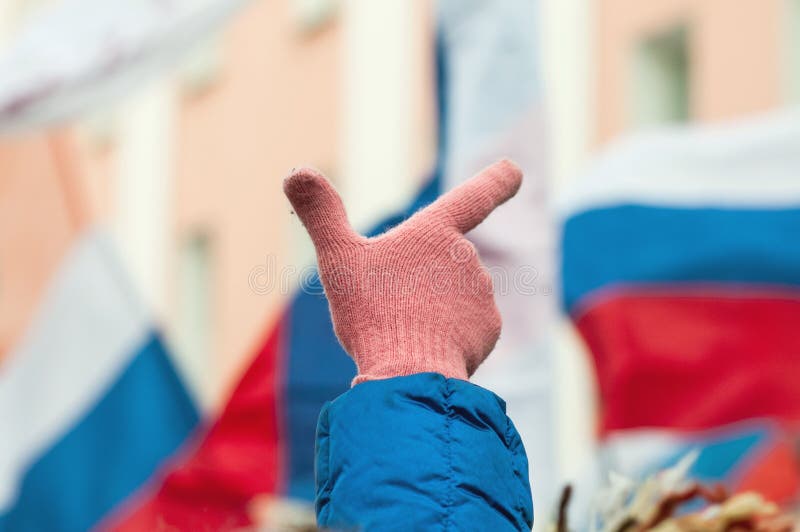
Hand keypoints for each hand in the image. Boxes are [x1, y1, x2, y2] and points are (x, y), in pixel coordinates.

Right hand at [283, 159, 522, 383]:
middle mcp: (468, 258)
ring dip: (430, 310)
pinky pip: (465, 327)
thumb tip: (294, 171)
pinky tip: (426, 348)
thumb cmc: (373, 312)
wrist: (408, 373)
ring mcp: (482, 295)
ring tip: (404, 331)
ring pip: (450, 298)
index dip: (496, 181)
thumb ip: (320, 214)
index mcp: (436, 233)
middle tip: (389, 306)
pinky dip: (446, 336)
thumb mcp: (338, 259)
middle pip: (440, 264)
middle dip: (418, 282)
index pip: (474, 197)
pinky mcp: (488, 330)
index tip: (515, 168)